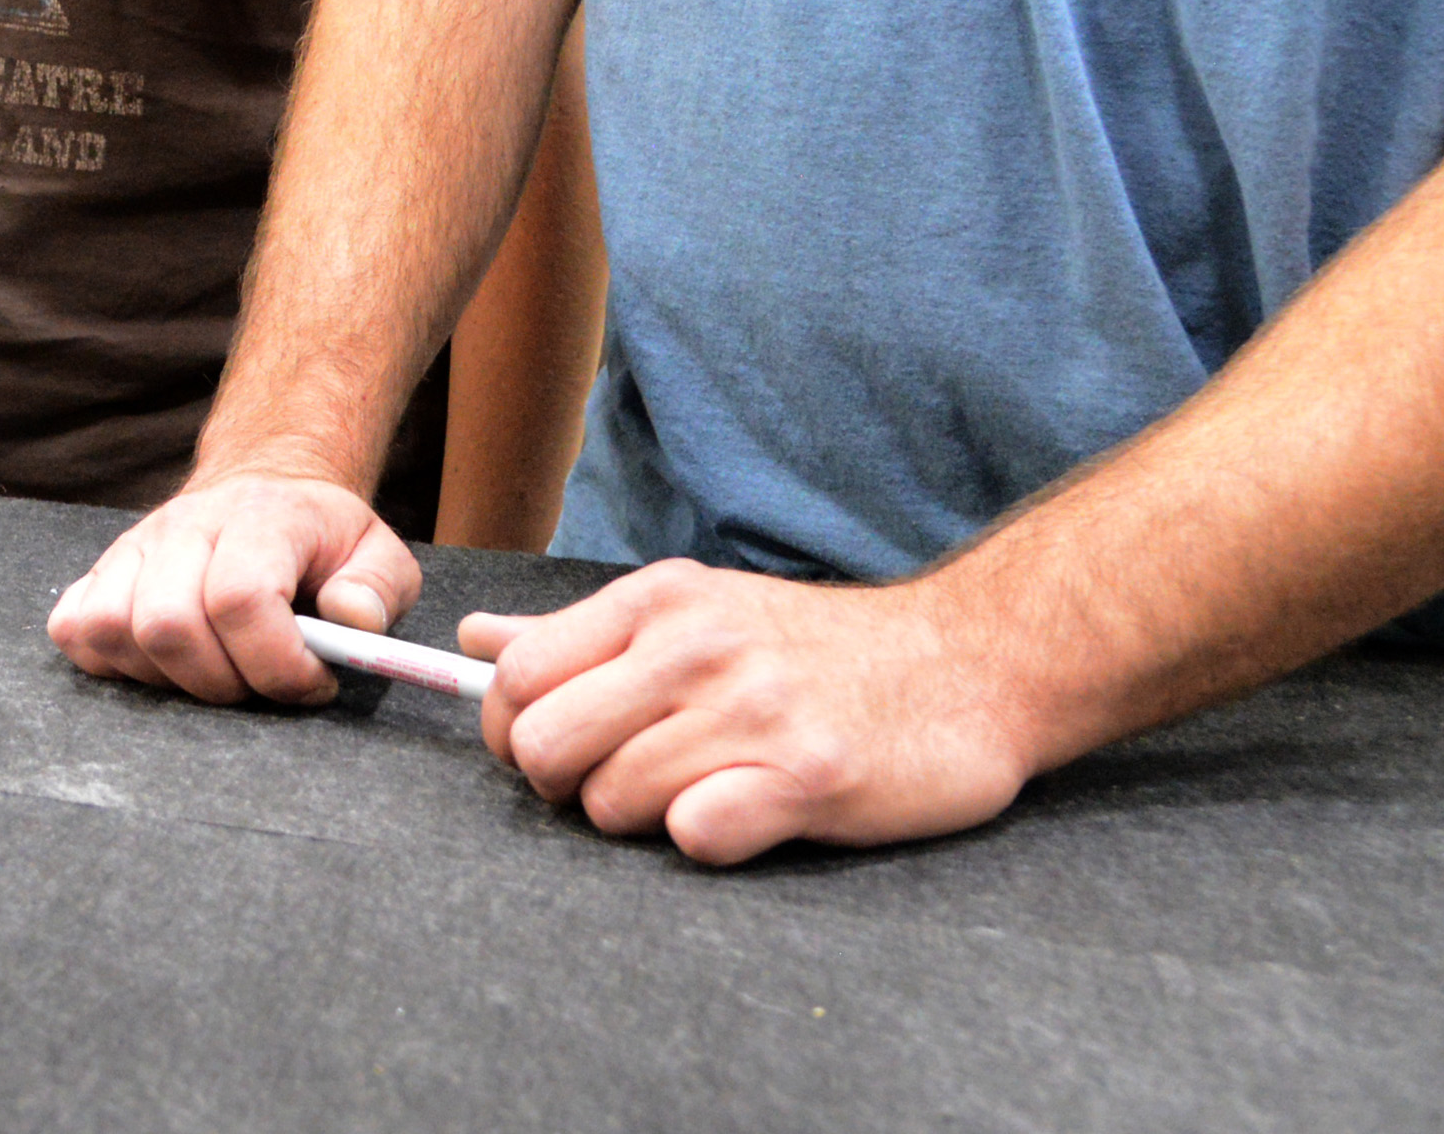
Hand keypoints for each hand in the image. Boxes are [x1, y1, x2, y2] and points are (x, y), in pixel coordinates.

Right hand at [48, 469, 419, 704]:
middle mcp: (185, 525)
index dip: (275, 662)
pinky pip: (74, 630)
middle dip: (220, 683)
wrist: (266, 490)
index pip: (239, 597)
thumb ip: (378, 588)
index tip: (312, 682)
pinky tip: (162, 663)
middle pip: (167, 624)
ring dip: (166, 678)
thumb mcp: (377, 552)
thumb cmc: (321, 541)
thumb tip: (349, 621)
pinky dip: (111, 663)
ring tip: (215, 671)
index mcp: (260, 516)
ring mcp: (134, 547)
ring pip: (111, 630)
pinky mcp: (99, 572)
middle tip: (259, 683)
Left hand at [461, 560, 1036, 862]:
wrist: (967, 663)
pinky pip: (696, 837)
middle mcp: (696, 646)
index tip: (556, 751)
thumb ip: (580, 633)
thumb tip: (476, 639)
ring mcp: (753, 710)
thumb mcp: (694, 610)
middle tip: (622, 784)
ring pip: (613, 802)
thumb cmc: (816, 649)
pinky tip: (750, 813)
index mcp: (657, 602)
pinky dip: (710, 840)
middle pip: (544, 747)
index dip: (512, 733)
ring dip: (646, 820)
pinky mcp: (808, 777)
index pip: (515, 677)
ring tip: (707, 791)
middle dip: (566, 787)